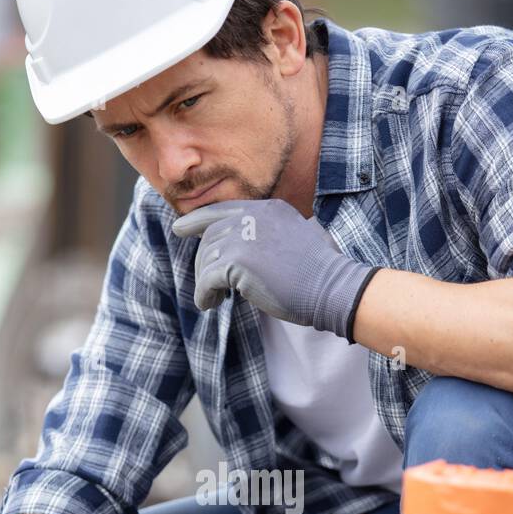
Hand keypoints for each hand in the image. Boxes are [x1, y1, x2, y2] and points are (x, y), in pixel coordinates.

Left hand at [171, 198, 378, 338]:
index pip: (223, 210)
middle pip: (210, 236)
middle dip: (204, 261)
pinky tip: (210, 304)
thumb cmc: (322, 272)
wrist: (332, 288)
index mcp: (268, 209)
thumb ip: (270, 234)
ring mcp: (243, 237)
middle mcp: (253, 217)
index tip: (179, 229)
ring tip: (215, 298)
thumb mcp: (298, 236)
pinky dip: (204, 295)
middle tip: (210, 284)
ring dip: (206, 281)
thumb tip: (248, 251)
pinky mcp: (237, 262)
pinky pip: (207, 279)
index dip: (197, 220)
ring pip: (206, 258)